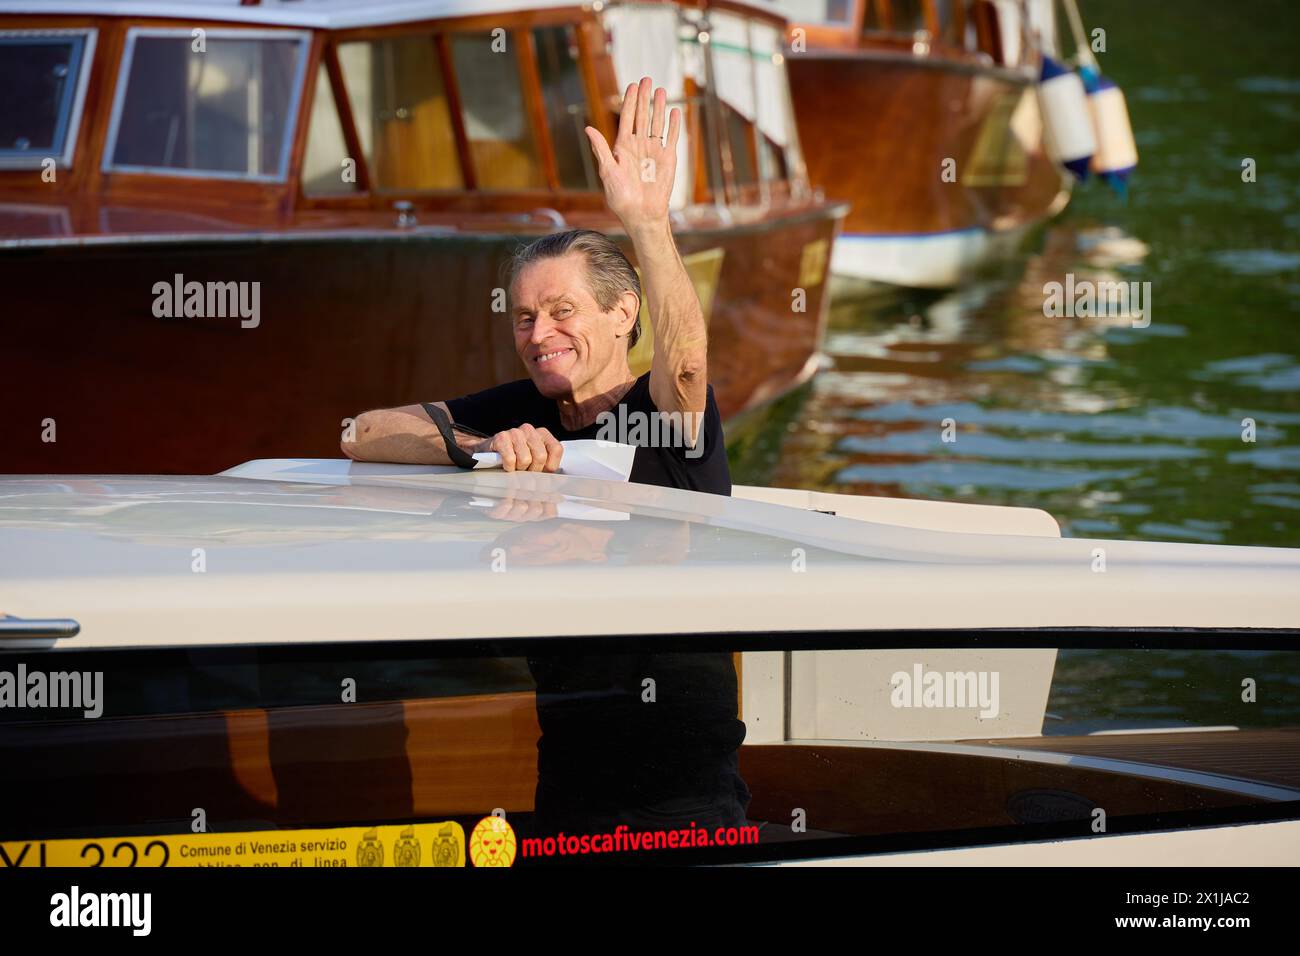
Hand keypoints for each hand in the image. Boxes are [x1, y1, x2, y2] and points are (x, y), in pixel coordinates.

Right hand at [474, 424, 563, 472]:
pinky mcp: (501, 438)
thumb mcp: (535, 460)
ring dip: (519, 469)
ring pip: (525, 459)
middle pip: (540, 456)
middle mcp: (529, 430)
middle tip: (526, 472)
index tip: (541, 471)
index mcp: (542, 433)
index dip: (550, 465)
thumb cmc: (517, 459)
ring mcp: (515, 432)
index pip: (556, 449)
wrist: (490, 453)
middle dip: (533, 470)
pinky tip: (506, 465)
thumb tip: (556, 484)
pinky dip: (509, 467)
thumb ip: (547, 466)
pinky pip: (510, 459)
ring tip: (515, 467)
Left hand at [584, 77, 680, 229]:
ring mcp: (654, 150)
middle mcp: (639, 146)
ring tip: (661, 90)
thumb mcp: (608, 172)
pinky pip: (672, 137)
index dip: (629, 102)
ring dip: (659, 107)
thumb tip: (588, 129)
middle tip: (646, 79)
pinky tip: (675, 111)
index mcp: (623, 147)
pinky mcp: (668, 158)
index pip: (627, 119)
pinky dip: (674, 125)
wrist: (641, 214)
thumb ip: (601, 150)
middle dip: (644, 98)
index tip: (632, 86)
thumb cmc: (621, 197)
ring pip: (657, 123)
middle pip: (642, 116)